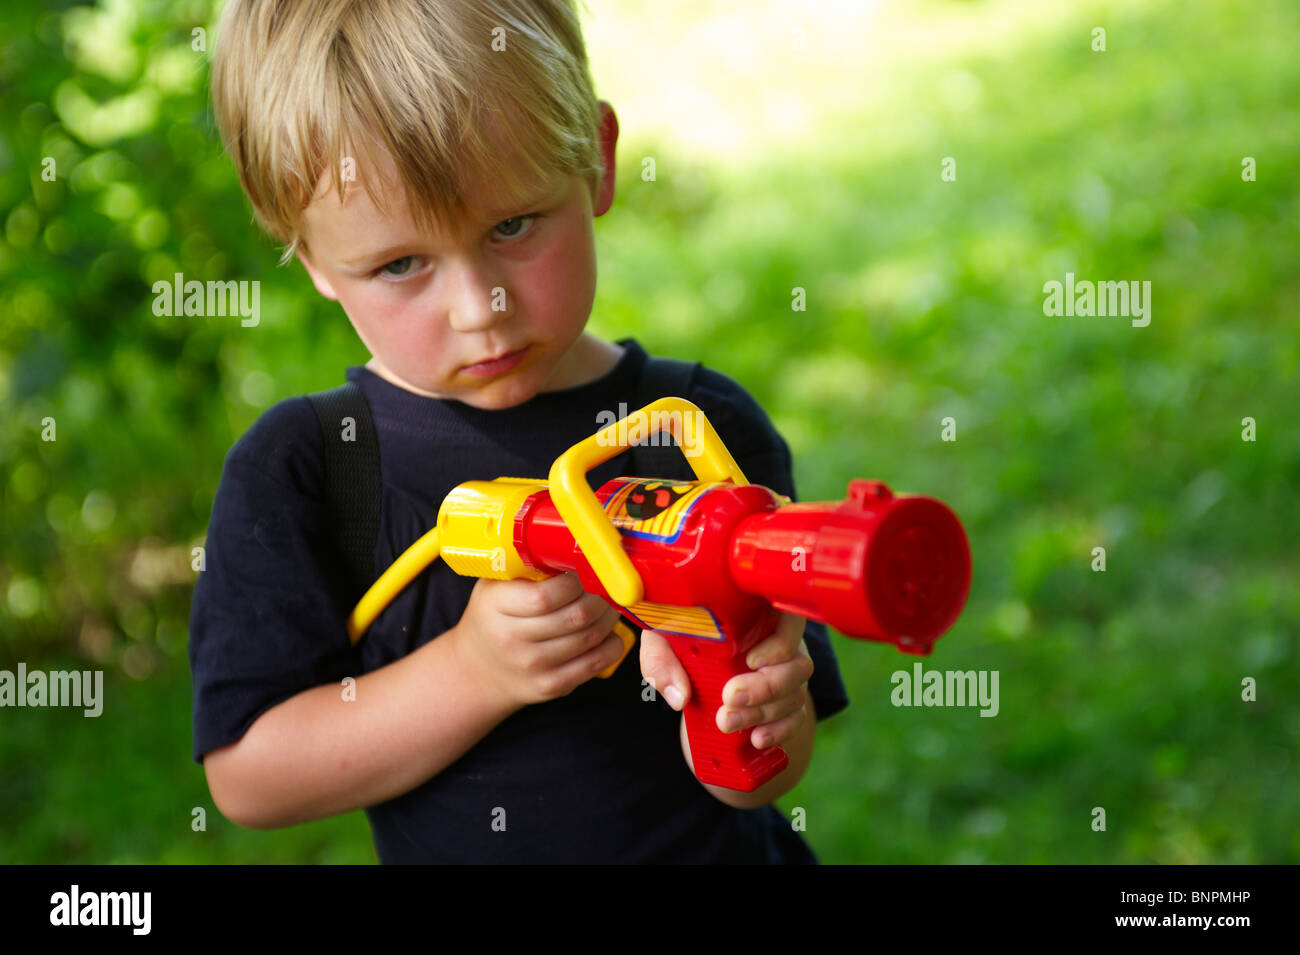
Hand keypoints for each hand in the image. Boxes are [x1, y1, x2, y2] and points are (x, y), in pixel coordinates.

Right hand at [452, 572, 625, 706]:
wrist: (478, 671)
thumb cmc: (494, 617)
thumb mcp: (495, 586)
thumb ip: (526, 567)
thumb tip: (575, 543)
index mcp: (495, 607)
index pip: (545, 596)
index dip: (576, 580)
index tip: (585, 567)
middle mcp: (511, 640)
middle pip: (575, 616)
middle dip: (600, 595)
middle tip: (605, 583)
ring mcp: (533, 667)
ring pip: (590, 637)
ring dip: (609, 615)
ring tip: (608, 602)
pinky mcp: (551, 686)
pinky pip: (596, 663)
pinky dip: (611, 643)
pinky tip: (607, 631)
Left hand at [640, 612, 813, 750]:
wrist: (687, 662)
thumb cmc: (679, 634)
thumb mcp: (663, 636)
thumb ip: (662, 658)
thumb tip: (679, 695)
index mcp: (758, 611)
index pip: (791, 619)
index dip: (781, 642)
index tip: (749, 660)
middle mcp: (779, 640)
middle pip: (797, 664)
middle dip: (765, 688)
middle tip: (729, 698)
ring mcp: (785, 673)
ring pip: (796, 694)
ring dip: (764, 713)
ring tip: (727, 722)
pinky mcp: (784, 700)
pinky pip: (796, 718)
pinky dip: (779, 731)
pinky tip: (756, 738)